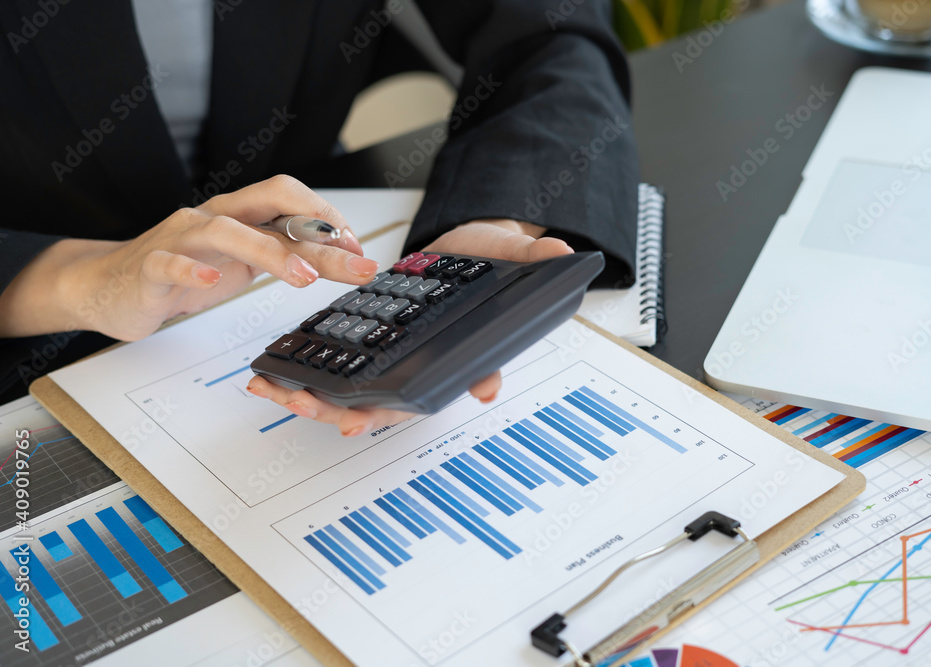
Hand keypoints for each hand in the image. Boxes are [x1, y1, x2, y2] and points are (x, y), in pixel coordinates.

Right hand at [0, 175, 376, 340]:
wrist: (109, 285)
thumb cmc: (182, 272)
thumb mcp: (242, 263)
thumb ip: (284, 255)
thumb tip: (339, 258)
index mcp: (239, 215)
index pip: (291, 198)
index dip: (329, 219)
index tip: (359, 250)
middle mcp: (213, 217)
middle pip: (270, 202)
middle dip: (318, 229)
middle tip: (353, 261)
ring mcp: (180, 239)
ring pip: (226, 230)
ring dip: (271, 252)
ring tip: (304, 278)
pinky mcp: (149, 268)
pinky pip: (170, 263)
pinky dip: (193, 271)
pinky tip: (214, 282)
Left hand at [245, 218, 573, 435]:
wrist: (478, 243)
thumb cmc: (496, 260)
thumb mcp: (516, 256)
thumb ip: (533, 258)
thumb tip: (558, 256)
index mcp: (445, 358)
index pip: (416, 395)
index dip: (385, 412)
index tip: (353, 423)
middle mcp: (415, 365)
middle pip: (370, 402)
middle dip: (330, 407)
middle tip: (298, 405)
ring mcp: (389, 356)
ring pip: (344, 390)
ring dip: (305, 395)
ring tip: (269, 389)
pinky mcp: (367, 338)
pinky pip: (331, 363)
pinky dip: (300, 371)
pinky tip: (269, 373)